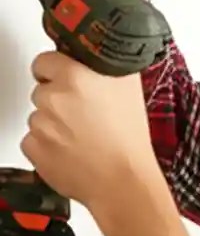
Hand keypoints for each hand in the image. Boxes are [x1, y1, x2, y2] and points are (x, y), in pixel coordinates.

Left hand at [20, 51, 160, 210]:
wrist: (121, 179)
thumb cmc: (129, 137)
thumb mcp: (131, 87)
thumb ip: (108, 66)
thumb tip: (95, 56)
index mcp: (76, 77)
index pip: (44, 61)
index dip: (55, 70)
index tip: (65, 78)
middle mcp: (53, 98)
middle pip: (42, 90)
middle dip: (58, 99)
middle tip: (83, 112)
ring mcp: (39, 123)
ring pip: (39, 115)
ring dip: (53, 122)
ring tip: (82, 133)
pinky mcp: (32, 147)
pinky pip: (32, 138)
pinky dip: (47, 143)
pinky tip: (70, 147)